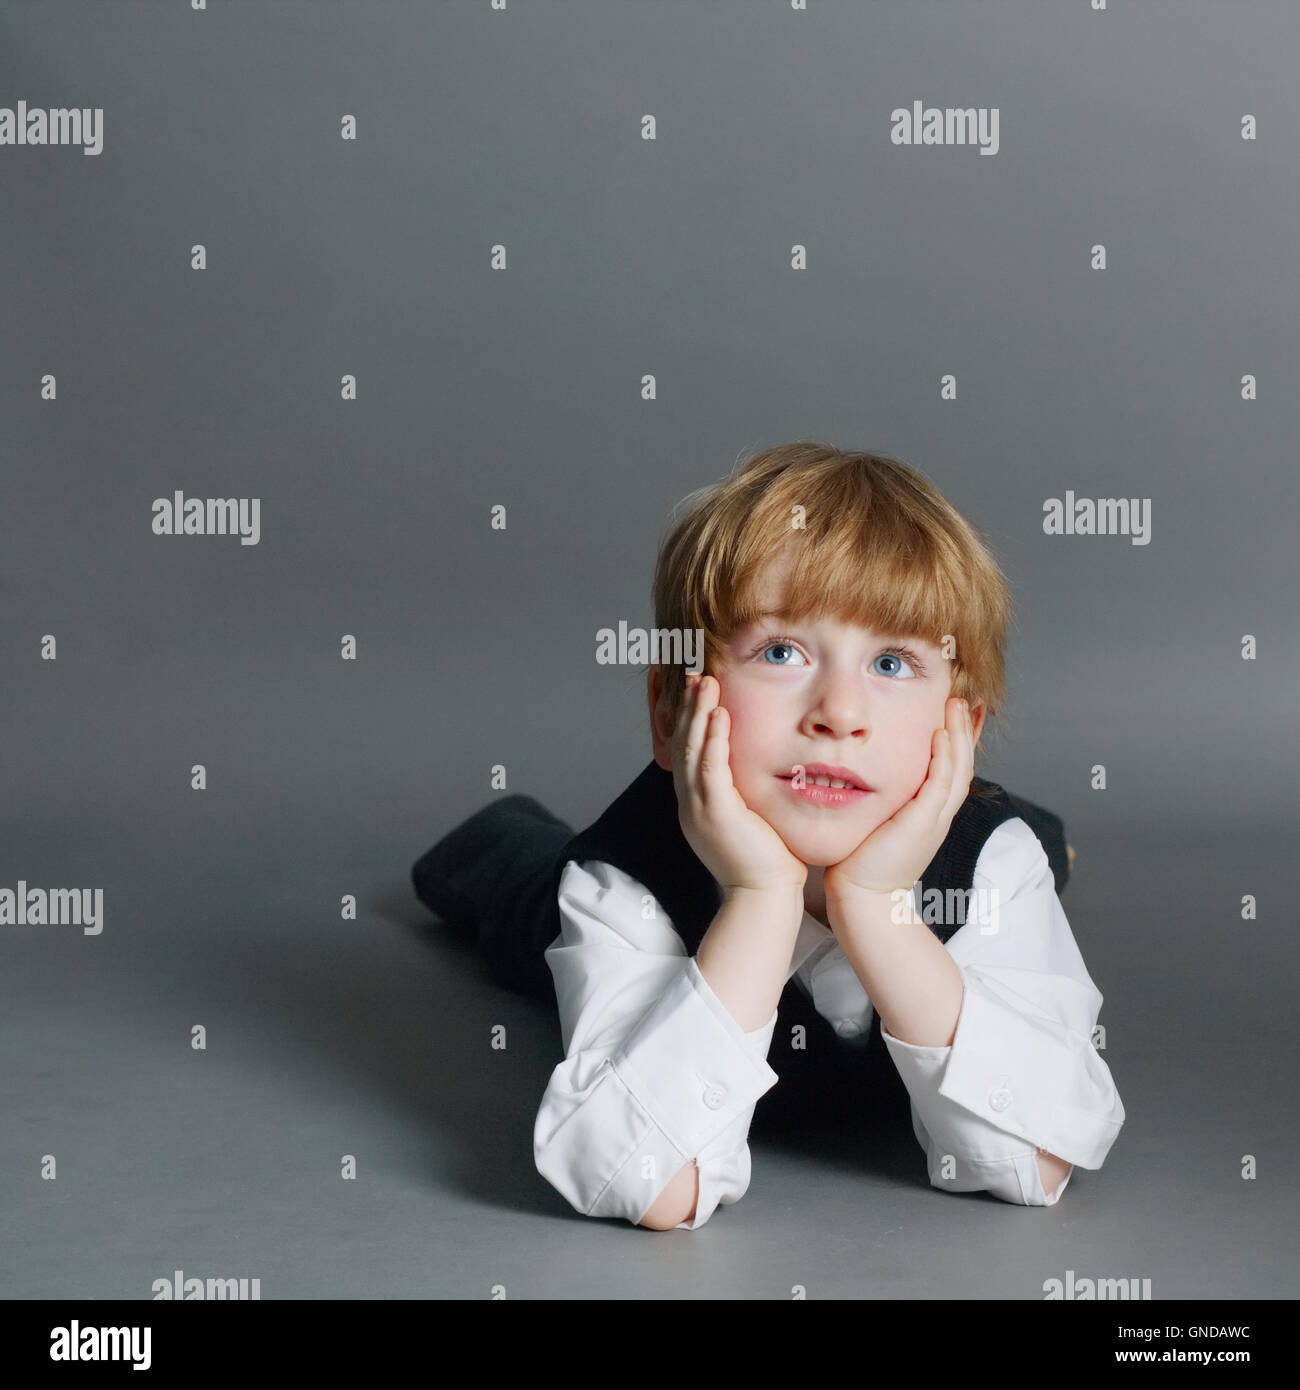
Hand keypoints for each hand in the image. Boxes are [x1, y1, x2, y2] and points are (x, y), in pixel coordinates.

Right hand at [669, 673, 807, 894]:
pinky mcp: (715, 814)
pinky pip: (709, 768)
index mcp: (695, 806)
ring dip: (696, 713)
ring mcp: (697, 809)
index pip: (684, 753)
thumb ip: (746, 793)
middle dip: (686, 707)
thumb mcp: (750, 820)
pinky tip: (719, 713)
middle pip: (680, 745)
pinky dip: (713, 738)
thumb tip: (758, 770)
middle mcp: (689, 804)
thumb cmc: (768, 862)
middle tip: (691, 674)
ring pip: (690, 750)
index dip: (686, 720)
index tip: (693, 691)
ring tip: (704, 681)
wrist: (765, 897)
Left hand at [823, 697, 974, 901]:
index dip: (958, 742)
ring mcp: (934, 819)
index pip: (951, 770)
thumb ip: (878, 801)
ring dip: (959, 735)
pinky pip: (940, 785)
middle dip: (964, 730)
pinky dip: (944, 759)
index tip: (956, 714)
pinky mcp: (922, 824)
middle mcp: (938, 815)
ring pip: (958, 770)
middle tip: (961, 700)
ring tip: (955, 705)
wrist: (862, 898)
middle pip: (962, 765)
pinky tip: (940, 734)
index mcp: (929, 815)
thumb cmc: (859, 863)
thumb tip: (858, 776)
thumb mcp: (876, 823)